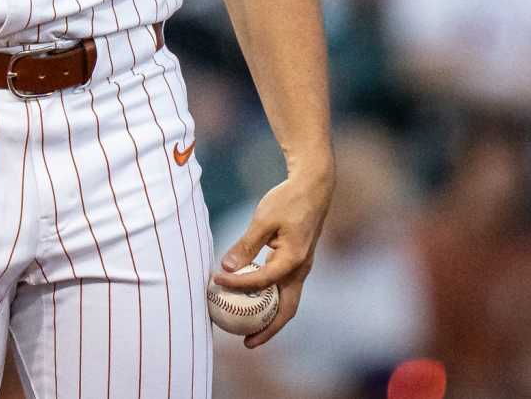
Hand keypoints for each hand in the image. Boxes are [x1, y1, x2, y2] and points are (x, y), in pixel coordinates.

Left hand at [211, 168, 332, 346]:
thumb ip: (246, 245)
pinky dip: (270, 301)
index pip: (262, 282)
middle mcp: (301, 270)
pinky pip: (284, 290)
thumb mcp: (263, 219)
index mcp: (293, 260)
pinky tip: (251, 302)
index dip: (238, 285)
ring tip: (247, 332)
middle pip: (286, 310)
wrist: (314, 188)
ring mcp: (302, 268)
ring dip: (270, 319)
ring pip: (287, 303)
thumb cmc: (287, 200)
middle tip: (246, 343)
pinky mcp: (298, 263)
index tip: (216, 281)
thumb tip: (227, 266)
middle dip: (267, 330)